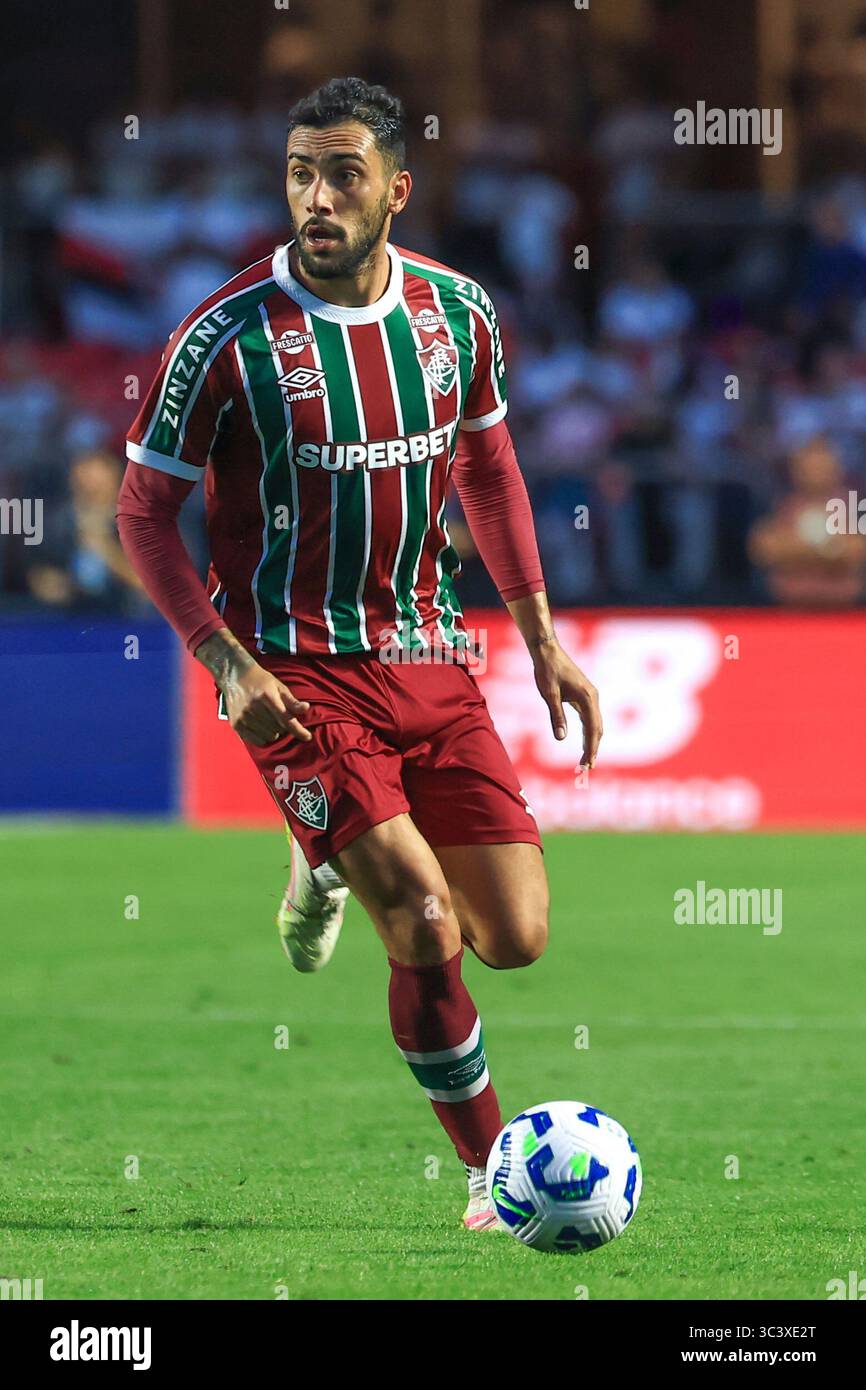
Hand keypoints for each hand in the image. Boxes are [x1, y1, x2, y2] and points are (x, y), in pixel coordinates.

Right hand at [222, 662, 311, 746]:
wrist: (235, 676)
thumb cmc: (261, 681)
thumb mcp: (278, 686)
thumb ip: (292, 700)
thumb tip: (306, 708)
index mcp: (267, 696)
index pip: (285, 718)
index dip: (298, 730)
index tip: (307, 737)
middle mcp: (254, 707)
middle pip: (279, 729)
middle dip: (284, 725)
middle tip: (278, 715)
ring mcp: (243, 717)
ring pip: (269, 736)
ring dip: (274, 731)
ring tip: (268, 719)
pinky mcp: (236, 724)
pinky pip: (257, 741)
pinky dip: (263, 737)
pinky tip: (261, 727)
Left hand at [531, 637, 601, 767]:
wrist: (547, 649)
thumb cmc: (547, 669)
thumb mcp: (549, 694)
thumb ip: (556, 716)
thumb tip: (561, 739)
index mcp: (587, 698)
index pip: (593, 730)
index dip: (590, 749)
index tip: (587, 765)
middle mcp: (593, 698)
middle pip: (597, 729)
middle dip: (593, 749)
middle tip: (586, 769)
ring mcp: (590, 696)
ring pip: (595, 724)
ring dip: (591, 742)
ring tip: (586, 760)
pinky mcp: (583, 695)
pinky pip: (589, 718)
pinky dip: (588, 732)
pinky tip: (583, 742)